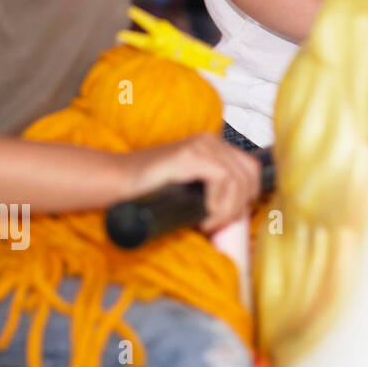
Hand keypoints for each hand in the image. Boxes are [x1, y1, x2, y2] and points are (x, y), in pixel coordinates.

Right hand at [118, 134, 260, 232]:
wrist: (116, 182)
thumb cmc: (150, 190)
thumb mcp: (191, 190)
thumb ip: (214, 192)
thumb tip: (238, 216)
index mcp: (214, 147)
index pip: (250, 168)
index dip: (249, 195)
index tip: (232, 218)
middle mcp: (211, 141)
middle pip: (249, 173)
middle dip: (240, 205)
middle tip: (218, 225)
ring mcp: (202, 145)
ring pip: (238, 178)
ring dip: (229, 208)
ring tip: (210, 224)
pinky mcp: (191, 154)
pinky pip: (222, 179)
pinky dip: (218, 203)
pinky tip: (204, 217)